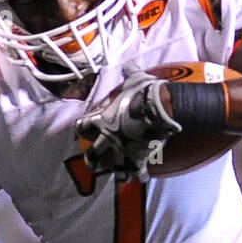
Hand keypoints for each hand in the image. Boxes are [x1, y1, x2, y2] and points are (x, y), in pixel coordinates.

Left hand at [76, 67, 180, 181]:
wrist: (159, 108)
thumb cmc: (143, 93)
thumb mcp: (135, 78)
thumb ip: (129, 72)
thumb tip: (129, 64)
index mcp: (103, 120)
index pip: (83, 125)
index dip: (82, 127)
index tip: (83, 128)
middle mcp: (109, 139)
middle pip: (92, 155)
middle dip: (91, 160)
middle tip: (92, 163)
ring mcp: (123, 152)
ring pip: (114, 170)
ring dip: (117, 173)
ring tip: (120, 176)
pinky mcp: (139, 160)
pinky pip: (138, 174)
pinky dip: (140, 177)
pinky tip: (141, 178)